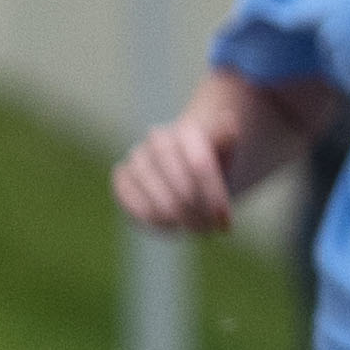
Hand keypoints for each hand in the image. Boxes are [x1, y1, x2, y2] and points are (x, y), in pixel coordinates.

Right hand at [111, 114, 236, 234]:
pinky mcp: (121, 179)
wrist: (187, 165)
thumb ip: (227, 140)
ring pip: (156, 198)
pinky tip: (169, 226)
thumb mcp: (228, 152)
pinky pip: (131, 204)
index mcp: (187, 132)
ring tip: (194, 228)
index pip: (199, 167)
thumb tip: (227, 122)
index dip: (212, 196)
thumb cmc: (213, 163)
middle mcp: (157, 140)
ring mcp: (137, 159)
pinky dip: (151, 220)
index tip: (225, 220)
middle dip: (197, 213)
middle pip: (179, 186)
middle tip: (210, 228)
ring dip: (177, 220)